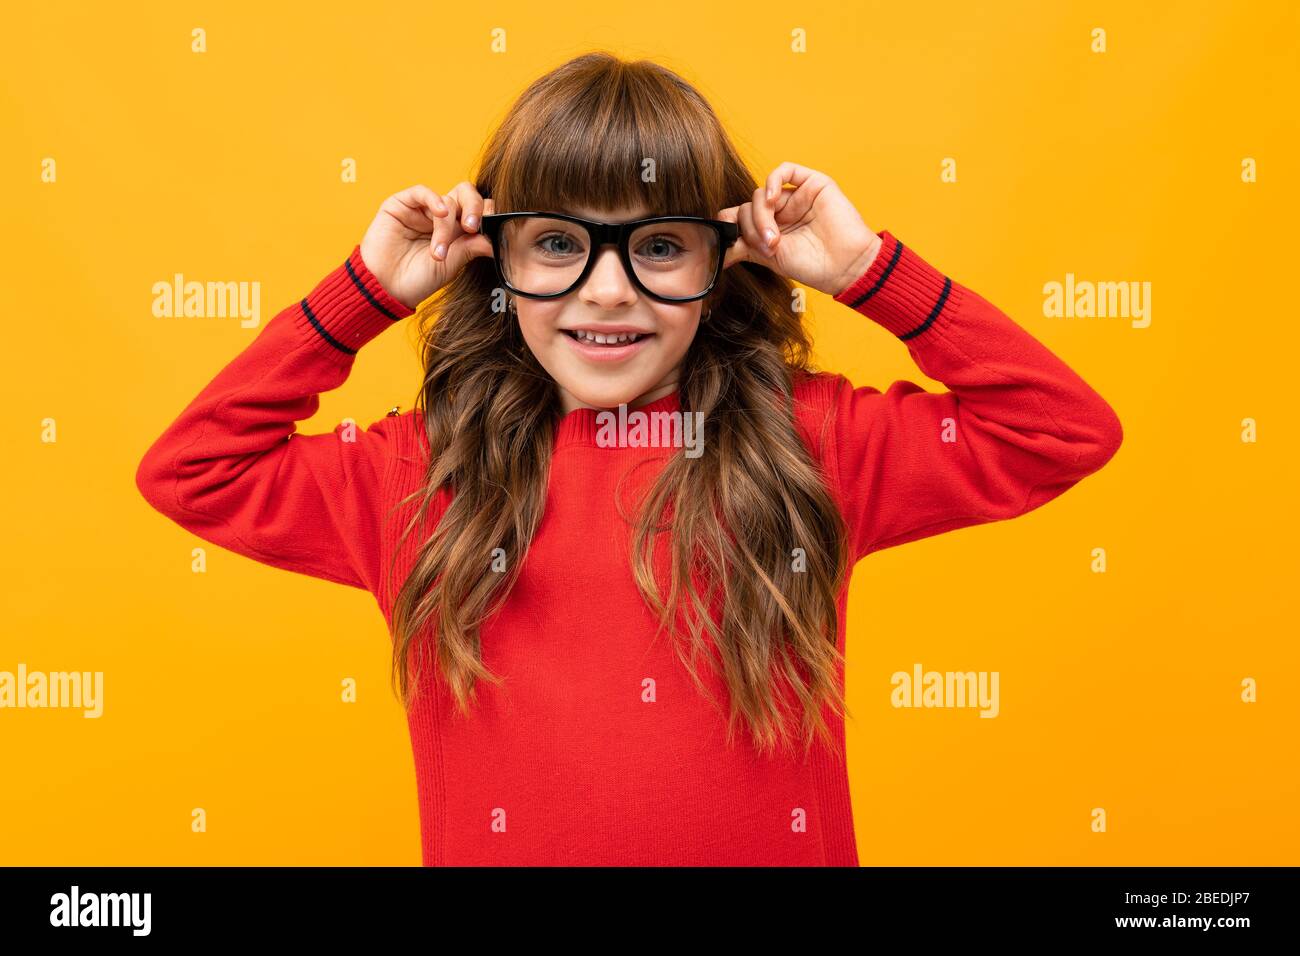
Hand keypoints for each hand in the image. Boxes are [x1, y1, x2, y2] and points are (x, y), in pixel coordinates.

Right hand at [358, 183, 495, 309]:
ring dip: (445, 227)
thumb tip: (498, 239)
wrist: (385, 289)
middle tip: (471, 228)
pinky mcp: (401, 205)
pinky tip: (440, 213)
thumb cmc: (417, 280)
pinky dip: (433, 199)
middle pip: (467, 196)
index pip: (479, 212)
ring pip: (447, 200)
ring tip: (438, 252)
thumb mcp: (451, 266)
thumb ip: (471, 248)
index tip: (491, 231)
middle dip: (474, 208)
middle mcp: (442, 218)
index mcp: (458, 231)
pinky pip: (422, 192)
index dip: (487, 216)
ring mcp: (422, 210)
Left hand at [716, 163, 881, 297]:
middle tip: (766, 247)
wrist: (845, 266)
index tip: (727, 241)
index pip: (739, 217)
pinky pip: (784, 171)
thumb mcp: (768, 259)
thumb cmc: (812, 266)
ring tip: (775, 239)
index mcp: (768, 228)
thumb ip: (743, 248)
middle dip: (752, 228)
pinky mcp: (811, 184)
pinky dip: (771, 181)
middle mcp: (780, 211)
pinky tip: (771, 198)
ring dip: (761, 216)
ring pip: (760, 194)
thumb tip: (715, 252)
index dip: (730, 225)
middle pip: (747, 207)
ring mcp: (794, 197)